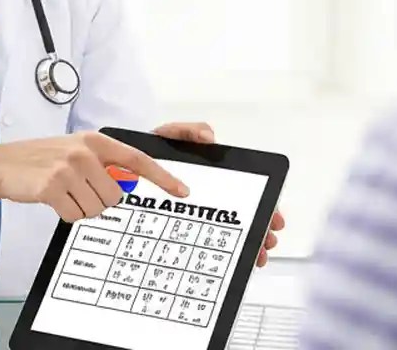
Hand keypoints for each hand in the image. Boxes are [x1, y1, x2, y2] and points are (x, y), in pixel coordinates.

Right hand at [0, 132, 188, 222]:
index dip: (162, 176)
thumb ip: (103, 164)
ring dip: (81, 208)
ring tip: (63, 192)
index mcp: (95, 141)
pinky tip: (53, 199)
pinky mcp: (52, 187)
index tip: (181, 190)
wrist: (4, 165)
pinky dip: (66, 214)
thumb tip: (126, 188)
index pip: (137, 159)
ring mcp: (68, 168)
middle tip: (77, 189)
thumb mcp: (77, 152)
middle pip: (115, 196)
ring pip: (97, 209)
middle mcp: (85, 152)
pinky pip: (75, 215)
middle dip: (99, 200)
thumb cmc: (44, 160)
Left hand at [154, 122, 285, 267]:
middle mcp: (209, 196)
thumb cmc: (150, 152)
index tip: (273, 218)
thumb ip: (190, 132)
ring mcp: (195, 213)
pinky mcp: (179, 228)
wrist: (122, 167)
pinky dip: (221, 255)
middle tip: (267, 242)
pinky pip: (203, 245)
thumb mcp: (171, 135)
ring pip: (229, 233)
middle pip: (243, 215)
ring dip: (248, 245)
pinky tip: (232, 263)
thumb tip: (210, 139)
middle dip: (260, 230)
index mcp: (211, 176)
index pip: (246, 192)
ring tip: (257, 256)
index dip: (264, 204)